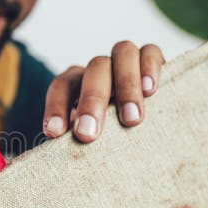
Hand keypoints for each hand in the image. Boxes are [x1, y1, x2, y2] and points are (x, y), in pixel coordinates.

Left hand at [42, 41, 164, 141]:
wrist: (145, 124)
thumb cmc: (109, 135)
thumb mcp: (90, 136)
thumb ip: (77, 139)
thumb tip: (61, 156)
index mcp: (78, 83)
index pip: (62, 85)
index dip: (56, 106)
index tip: (54, 133)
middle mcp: (100, 69)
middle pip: (94, 69)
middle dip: (92, 101)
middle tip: (89, 134)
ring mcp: (125, 61)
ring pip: (123, 53)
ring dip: (127, 85)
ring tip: (131, 119)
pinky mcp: (152, 59)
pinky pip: (151, 51)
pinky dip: (150, 68)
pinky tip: (150, 91)